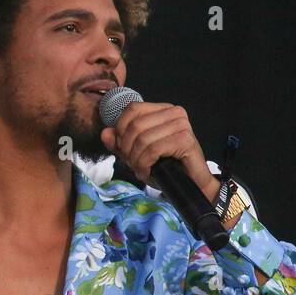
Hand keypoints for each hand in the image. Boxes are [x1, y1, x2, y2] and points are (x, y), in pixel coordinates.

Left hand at [100, 102, 220, 202]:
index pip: (132, 110)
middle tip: (132, 163)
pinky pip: (153, 149)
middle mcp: (174, 112)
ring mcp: (181, 124)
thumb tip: (105, 133)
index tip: (123, 149)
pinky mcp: (185, 139)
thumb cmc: (166, 167)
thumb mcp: (138, 154)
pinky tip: (149, 171)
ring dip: (137, 159)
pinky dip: (146, 163)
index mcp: (162, 110)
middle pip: (135, 125)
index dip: (121, 130)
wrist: (190, 184)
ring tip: (142, 169)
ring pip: (143, 139)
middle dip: (127, 148)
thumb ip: (120, 143)